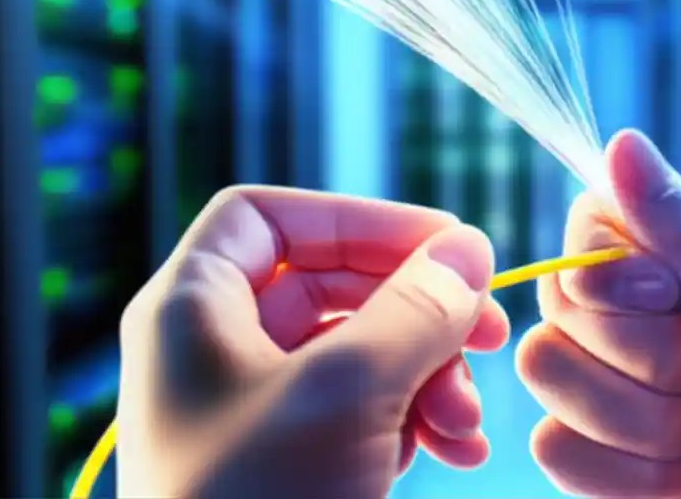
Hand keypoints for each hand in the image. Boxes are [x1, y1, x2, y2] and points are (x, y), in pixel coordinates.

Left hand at [116, 186, 509, 497]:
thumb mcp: (346, 394)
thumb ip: (415, 310)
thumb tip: (468, 249)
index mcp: (190, 310)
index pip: (269, 217)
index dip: (357, 219)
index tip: (442, 245)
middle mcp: (215, 352)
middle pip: (329, 285)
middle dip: (416, 309)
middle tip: (489, 331)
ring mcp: (252, 412)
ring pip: (358, 352)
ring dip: (429, 375)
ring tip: (465, 427)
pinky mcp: (289, 464)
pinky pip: (362, 411)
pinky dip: (415, 420)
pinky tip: (455, 451)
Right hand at [517, 130, 680, 498]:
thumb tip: (623, 141)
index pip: (607, 221)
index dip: (612, 268)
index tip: (668, 309)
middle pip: (566, 296)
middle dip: (639, 365)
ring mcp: (642, 395)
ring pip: (547, 373)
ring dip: (634, 433)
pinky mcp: (616, 463)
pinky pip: (551, 448)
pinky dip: (622, 482)